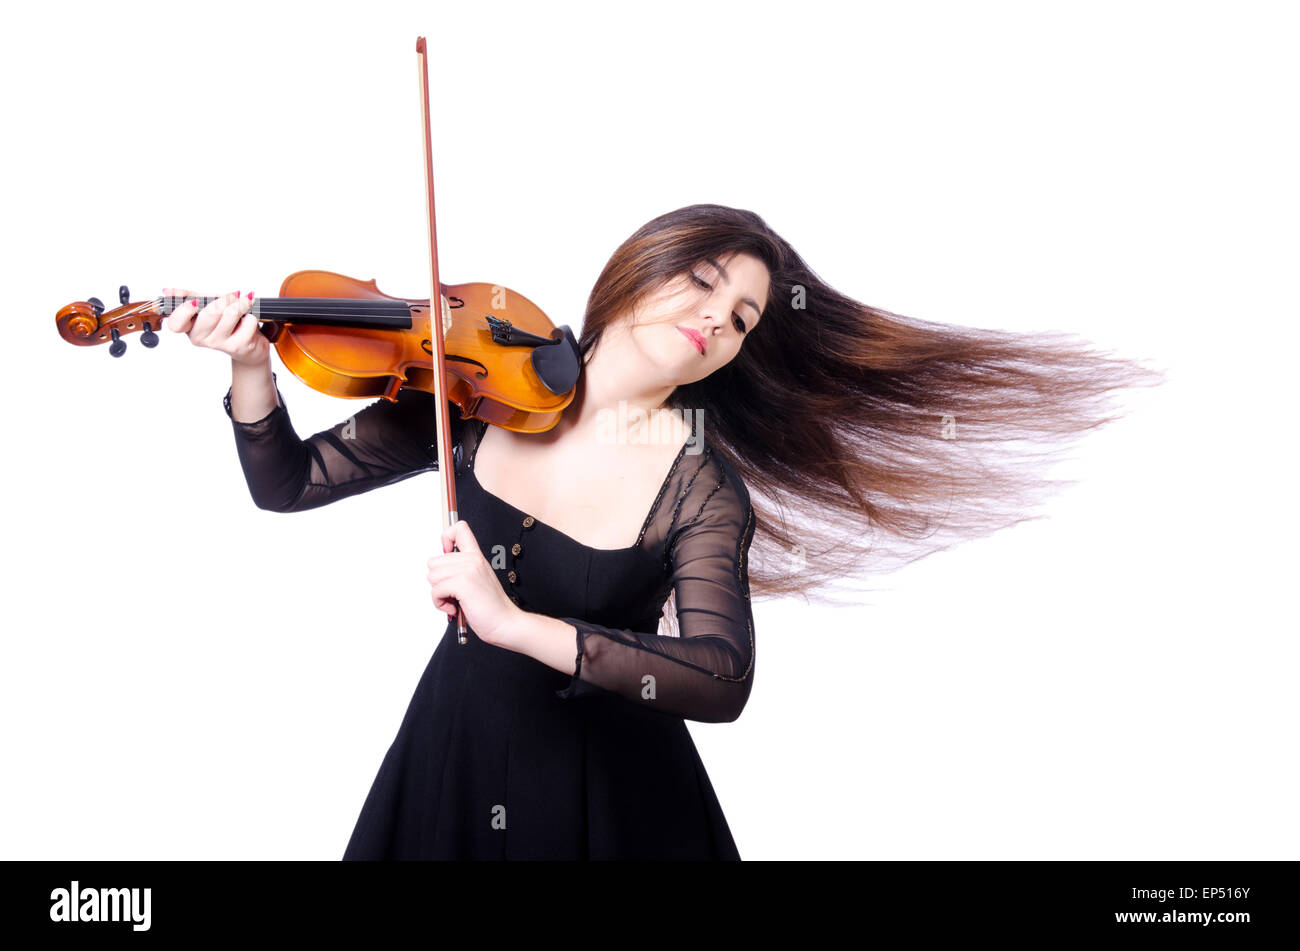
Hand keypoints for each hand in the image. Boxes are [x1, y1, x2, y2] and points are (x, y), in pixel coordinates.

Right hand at [162, 287, 269, 367]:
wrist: (249, 347)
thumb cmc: (227, 323)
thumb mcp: (206, 306)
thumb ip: (188, 296)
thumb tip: (167, 291)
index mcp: (189, 327)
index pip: (176, 324)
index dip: (184, 311)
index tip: (196, 301)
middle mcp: (201, 338)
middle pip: (210, 313)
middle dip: (226, 299)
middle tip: (234, 295)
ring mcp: (219, 344)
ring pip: (231, 314)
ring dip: (242, 303)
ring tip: (245, 302)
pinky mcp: (238, 346)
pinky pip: (248, 322)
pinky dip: (252, 317)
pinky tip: (249, 321)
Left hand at [428, 520, 523, 648]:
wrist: (505, 622)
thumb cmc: (490, 607)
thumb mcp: (476, 581)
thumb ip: (460, 570)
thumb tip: (436, 570)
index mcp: (476, 556)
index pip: (459, 528)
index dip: (446, 538)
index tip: (447, 555)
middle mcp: (472, 559)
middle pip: (434, 561)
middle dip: (438, 581)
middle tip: (453, 592)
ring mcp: (468, 570)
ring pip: (432, 576)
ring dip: (439, 594)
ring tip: (455, 600)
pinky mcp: (463, 583)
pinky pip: (436, 590)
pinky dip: (440, 603)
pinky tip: (454, 607)